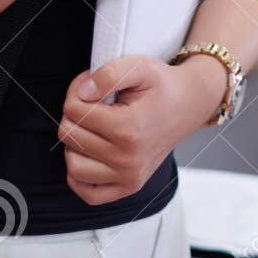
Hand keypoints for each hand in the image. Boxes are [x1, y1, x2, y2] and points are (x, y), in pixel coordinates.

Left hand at [58, 55, 225, 205]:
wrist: (188, 105)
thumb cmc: (162, 86)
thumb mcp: (140, 66)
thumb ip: (110, 74)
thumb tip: (83, 93)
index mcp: (129, 129)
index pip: (74, 109)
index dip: (78, 89)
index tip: (94, 84)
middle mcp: (128, 159)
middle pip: (69, 135)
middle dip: (76, 112)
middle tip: (96, 101)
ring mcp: (129, 177)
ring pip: (72, 163)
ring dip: (75, 142)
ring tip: (94, 126)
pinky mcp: (128, 188)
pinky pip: (85, 191)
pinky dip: (80, 173)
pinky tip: (91, 153)